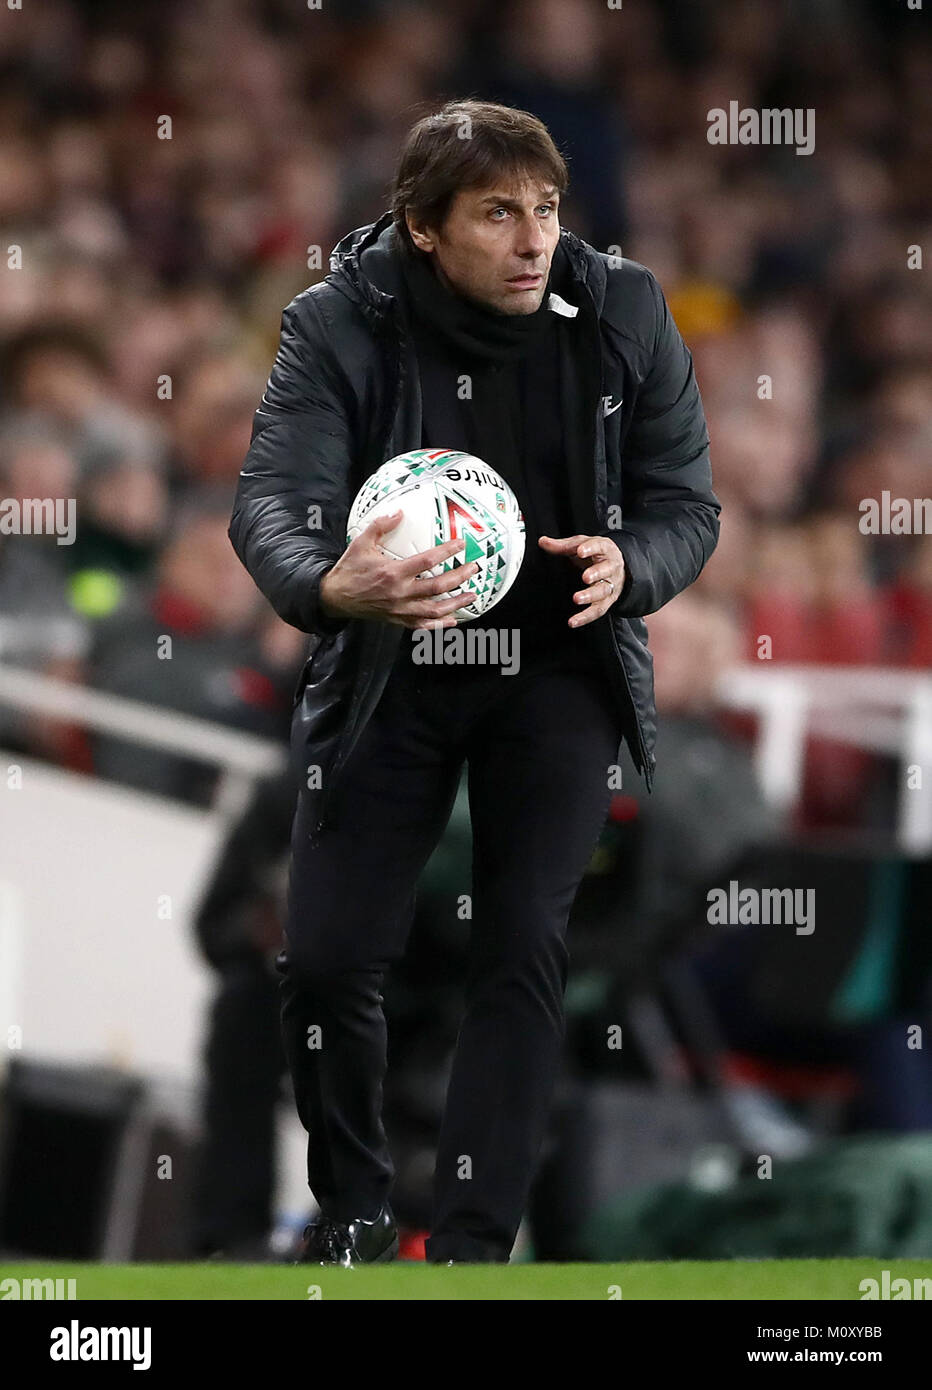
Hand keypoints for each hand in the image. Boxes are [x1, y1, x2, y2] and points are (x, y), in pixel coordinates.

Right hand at [320, 510, 479, 629]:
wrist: (335, 598)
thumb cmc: (349, 570)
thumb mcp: (361, 543)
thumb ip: (380, 526)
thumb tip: (399, 512)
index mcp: (393, 572)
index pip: (427, 561)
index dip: (446, 552)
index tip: (460, 545)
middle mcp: (400, 593)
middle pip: (437, 587)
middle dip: (459, 577)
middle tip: (473, 569)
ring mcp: (400, 609)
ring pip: (434, 609)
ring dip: (456, 603)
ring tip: (471, 595)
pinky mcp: (397, 620)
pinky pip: (422, 625)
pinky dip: (439, 624)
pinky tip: (453, 619)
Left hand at [538, 533, 625, 627]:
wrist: (616, 566)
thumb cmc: (596, 553)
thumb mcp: (580, 545)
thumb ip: (562, 545)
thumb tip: (542, 541)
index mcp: (604, 549)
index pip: (599, 546)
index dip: (591, 548)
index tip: (580, 551)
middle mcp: (611, 567)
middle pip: (606, 570)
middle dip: (597, 573)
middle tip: (585, 577)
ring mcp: (611, 584)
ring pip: (603, 591)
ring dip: (590, 595)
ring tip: (577, 598)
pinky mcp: (607, 600)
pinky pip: (598, 610)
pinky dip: (586, 617)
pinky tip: (574, 621)